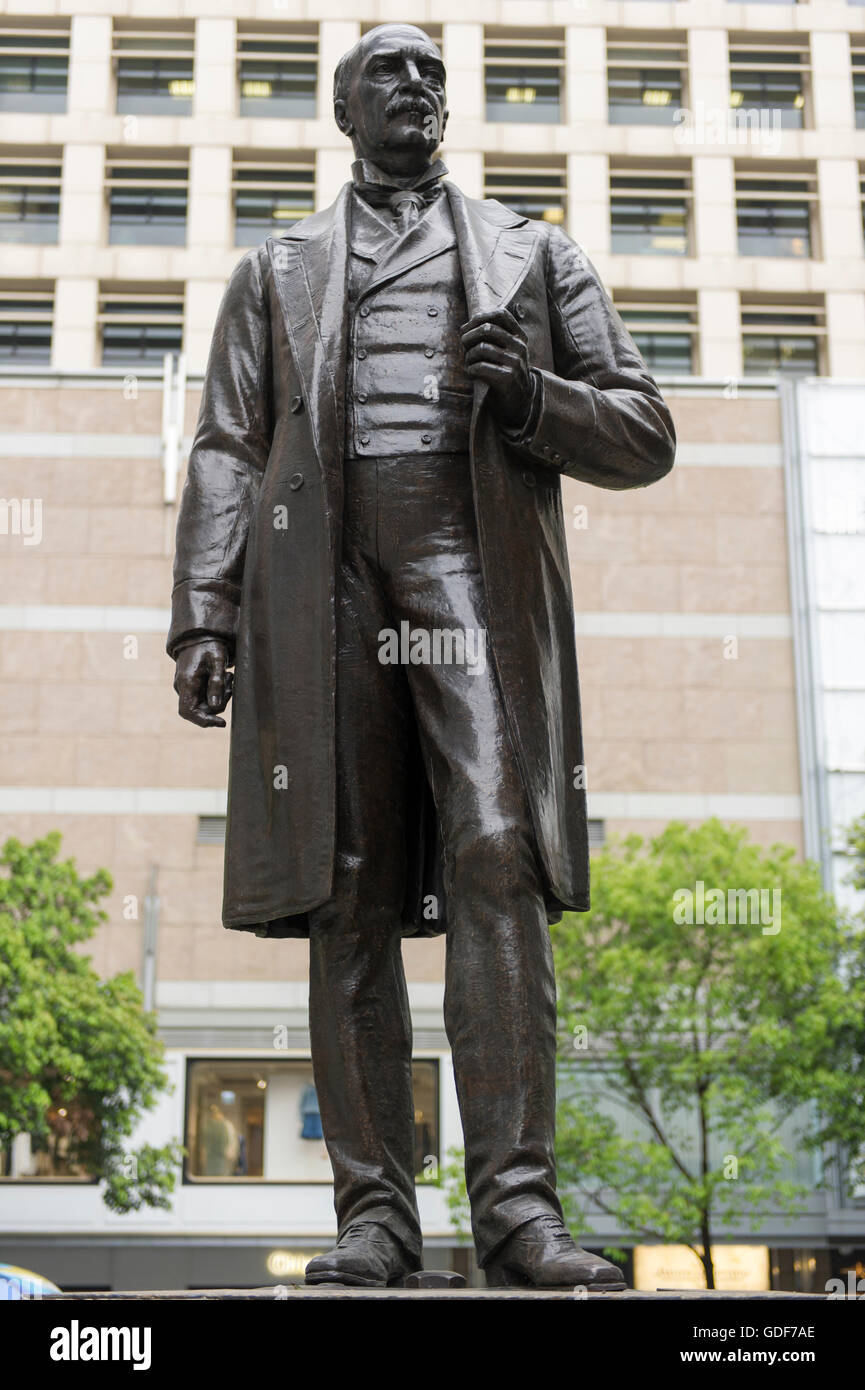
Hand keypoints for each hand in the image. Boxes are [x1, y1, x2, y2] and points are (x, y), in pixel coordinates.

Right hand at [174, 639, 232, 727]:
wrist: (200, 635)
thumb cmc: (210, 645)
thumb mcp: (218, 661)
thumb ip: (216, 684)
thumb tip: (215, 707)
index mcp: (186, 682)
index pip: (188, 712)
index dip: (204, 721)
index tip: (222, 723)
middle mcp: (183, 687)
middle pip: (201, 709)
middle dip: (219, 702)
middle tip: (230, 685)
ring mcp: (186, 687)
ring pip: (206, 704)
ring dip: (221, 695)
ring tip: (228, 677)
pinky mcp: (192, 686)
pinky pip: (206, 697)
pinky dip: (217, 691)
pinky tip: (224, 678)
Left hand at [461, 307, 533, 428]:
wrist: (519, 401)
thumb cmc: (505, 372)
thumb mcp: (505, 350)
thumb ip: (491, 337)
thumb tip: (464, 327)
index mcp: (519, 336)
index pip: (500, 314)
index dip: (479, 318)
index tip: (468, 329)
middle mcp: (519, 346)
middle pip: (487, 329)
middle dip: (468, 338)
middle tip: (464, 348)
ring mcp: (515, 362)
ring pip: (481, 348)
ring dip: (468, 356)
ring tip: (469, 363)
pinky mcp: (507, 378)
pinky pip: (479, 367)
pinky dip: (470, 370)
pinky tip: (472, 374)